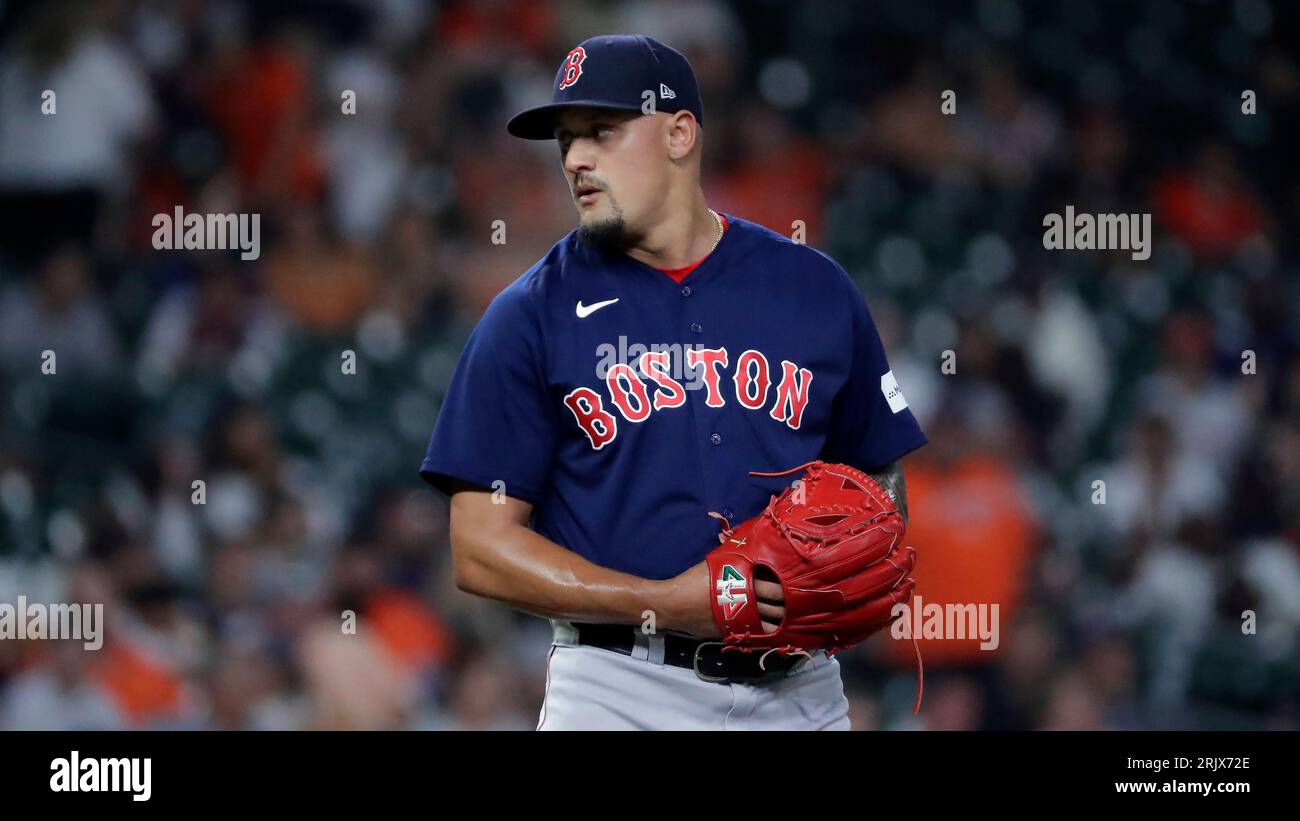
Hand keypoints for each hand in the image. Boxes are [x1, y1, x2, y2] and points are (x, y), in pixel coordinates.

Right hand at [659, 562, 785, 637]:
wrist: (674, 605)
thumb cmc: (693, 581)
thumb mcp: (715, 564)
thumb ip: (735, 560)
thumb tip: (750, 552)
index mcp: (741, 581)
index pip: (771, 585)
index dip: (784, 586)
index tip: (794, 585)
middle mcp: (744, 601)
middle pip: (774, 603)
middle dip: (787, 603)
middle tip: (797, 602)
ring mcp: (740, 619)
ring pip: (769, 621)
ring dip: (782, 620)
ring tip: (792, 619)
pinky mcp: (734, 632)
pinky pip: (757, 635)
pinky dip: (769, 634)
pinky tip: (777, 633)